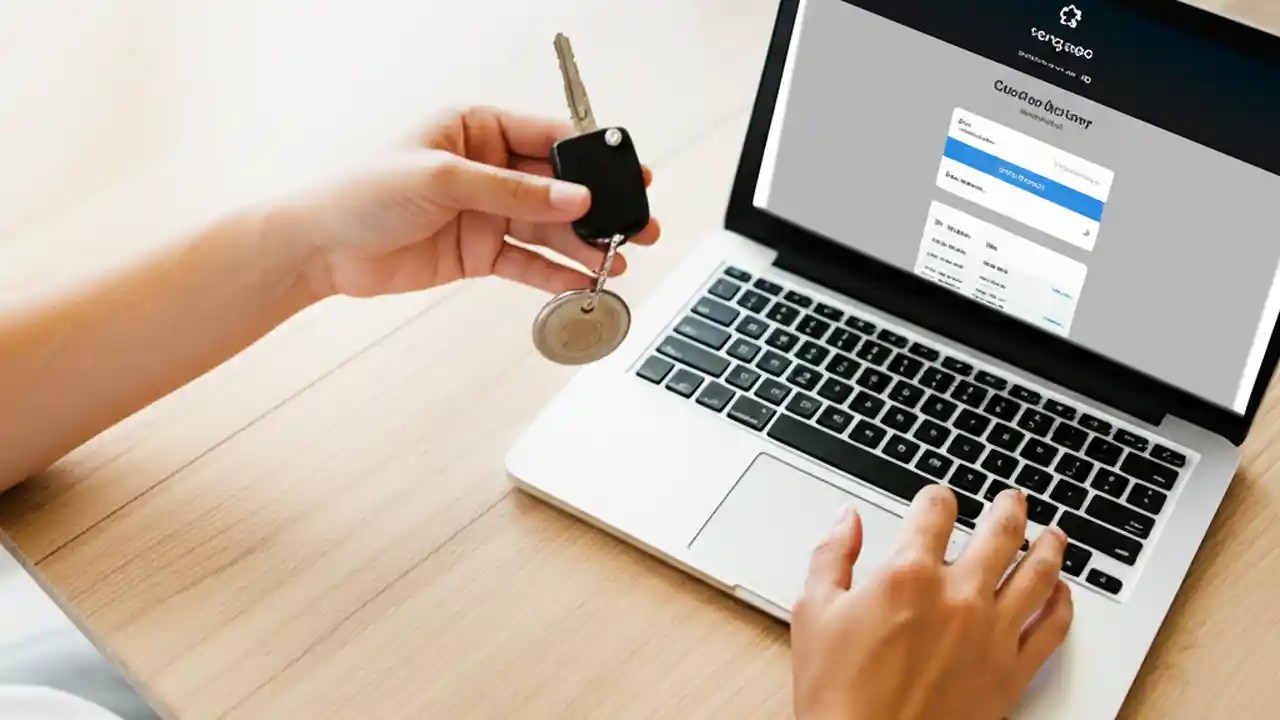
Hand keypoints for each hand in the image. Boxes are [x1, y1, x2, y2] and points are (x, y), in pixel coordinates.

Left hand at [267, 106, 659, 299]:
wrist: (321, 249)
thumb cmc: (363, 193)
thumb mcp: (442, 178)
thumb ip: (513, 191)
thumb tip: (574, 197)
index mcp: (479, 127)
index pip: (549, 137)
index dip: (592, 158)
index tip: (628, 175)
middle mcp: (489, 168)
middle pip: (559, 187)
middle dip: (599, 207)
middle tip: (638, 224)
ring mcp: (488, 212)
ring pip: (550, 228)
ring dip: (584, 245)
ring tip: (618, 261)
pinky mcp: (481, 253)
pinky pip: (529, 262)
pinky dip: (556, 275)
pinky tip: (583, 283)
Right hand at [791, 487, 1073, 719]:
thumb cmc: (838, 692)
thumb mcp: (814, 611)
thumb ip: (832, 554)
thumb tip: (845, 519)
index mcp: (907, 574)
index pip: (936, 509)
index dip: (938, 495)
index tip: (938, 499)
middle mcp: (958, 596)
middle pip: (1001, 531)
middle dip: (1009, 508)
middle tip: (1014, 499)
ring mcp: (991, 633)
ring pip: (1038, 573)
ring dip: (1048, 546)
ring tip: (1053, 534)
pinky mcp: (1011, 671)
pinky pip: (1053, 627)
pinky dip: (1064, 604)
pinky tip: (1061, 593)